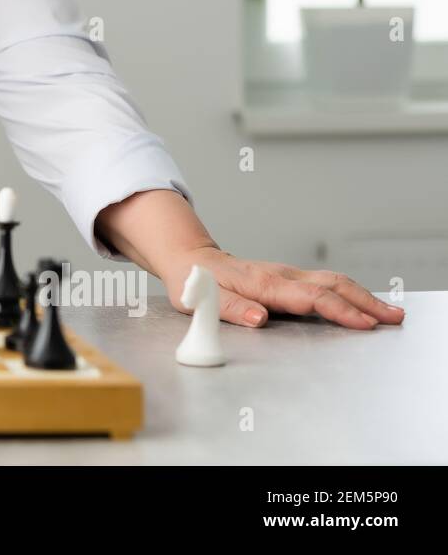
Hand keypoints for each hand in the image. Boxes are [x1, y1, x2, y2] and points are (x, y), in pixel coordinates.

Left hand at [162, 246, 404, 329]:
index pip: (310, 298)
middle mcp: (280, 276)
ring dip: (363, 296)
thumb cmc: (194, 283)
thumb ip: (230, 309)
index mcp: (263, 284)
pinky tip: (362, 304)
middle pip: (332, 285)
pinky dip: (349, 293)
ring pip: (332, 281)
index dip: (339, 310)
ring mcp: (286, 275)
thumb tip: (258, 319)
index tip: (364, 323)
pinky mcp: (287, 279)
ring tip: (390, 313)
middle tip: (394, 318)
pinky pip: (325, 284)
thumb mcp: (202, 299)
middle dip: (365, 301)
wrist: (188, 260)